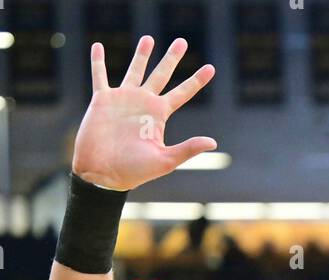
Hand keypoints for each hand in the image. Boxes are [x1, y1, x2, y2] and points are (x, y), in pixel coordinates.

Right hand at [72, 35, 215, 190]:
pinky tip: (97, 45)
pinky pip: (100, 75)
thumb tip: (213, 142)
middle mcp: (143, 103)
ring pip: (135, 70)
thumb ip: (187, 149)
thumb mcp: (164, 160)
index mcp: (159, 115)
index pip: (182, 93)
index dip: (197, 81)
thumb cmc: (133, 172)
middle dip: (171, 58)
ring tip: (149, 38)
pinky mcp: (103, 100)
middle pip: (161, 74)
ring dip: (142, 54)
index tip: (211, 68)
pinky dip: (98, 61)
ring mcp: (123, 99)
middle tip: (182, 41)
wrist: (102, 174)